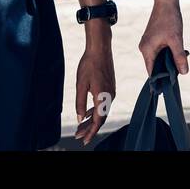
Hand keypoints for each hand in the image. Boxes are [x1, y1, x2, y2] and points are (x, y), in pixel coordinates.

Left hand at [74, 27, 114, 145]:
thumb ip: (80, 103)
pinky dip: (95, 111)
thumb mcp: (80, 84)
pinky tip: (88, 114)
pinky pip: (103, 104)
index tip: (83, 140)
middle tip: (78, 136)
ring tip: (81, 127)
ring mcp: (111, 91)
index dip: (91, 132)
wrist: (100, 48)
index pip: (98, 120)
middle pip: (101, 118)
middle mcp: (110, 96)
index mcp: (103, 96)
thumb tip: (80, 118)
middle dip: (89, 128)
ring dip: (92, 120)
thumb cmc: (89, 64)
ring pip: (102, 111)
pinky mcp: (110, 87)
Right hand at [138, 0, 187, 74]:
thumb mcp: (176, 39)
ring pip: (158, 58)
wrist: (166, 2)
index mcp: (146, 49)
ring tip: (181, 59)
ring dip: (169, 60)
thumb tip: (184, 72)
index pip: (151, 71)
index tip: (170, 85)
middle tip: (181, 69)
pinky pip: (159, 51)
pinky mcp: (152, 39)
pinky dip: (168, 53)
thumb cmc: (170, 19)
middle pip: (155, 66)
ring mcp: (148, 43)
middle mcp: (144, 47)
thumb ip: (179, 57)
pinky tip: (178, 51)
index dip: (160, 79)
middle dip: (167, 69)